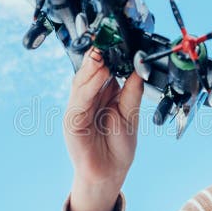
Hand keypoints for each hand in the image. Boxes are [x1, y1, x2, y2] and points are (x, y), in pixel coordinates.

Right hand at [63, 47, 143, 210]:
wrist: (109, 175)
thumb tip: (139, 65)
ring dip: (91, 67)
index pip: (101, 67)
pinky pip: (79, 101)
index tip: (116, 35)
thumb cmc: (118, 146)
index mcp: (101, 93)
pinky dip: (88, 88)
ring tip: (102, 53)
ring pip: (81, 83)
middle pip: (88, 71)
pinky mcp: (72, 123)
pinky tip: (97, 76)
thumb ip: (132, 90)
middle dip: (96, 54)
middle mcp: (87, 98)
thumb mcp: (130, 112)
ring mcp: (77, 110)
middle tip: (107, 37)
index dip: (107, 52)